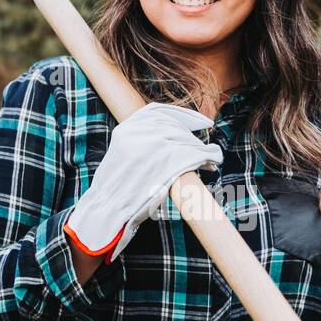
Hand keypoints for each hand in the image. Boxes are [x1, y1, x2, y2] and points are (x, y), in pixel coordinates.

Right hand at [65, 102, 220, 261]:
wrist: (107, 210)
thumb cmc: (116, 188)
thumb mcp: (122, 155)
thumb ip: (140, 141)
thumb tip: (168, 135)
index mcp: (126, 129)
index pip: (157, 110)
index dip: (182, 115)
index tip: (199, 121)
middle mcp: (139, 133)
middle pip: (174, 126)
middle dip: (192, 136)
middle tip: (205, 147)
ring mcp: (153, 147)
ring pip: (186, 140)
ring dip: (201, 149)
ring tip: (210, 159)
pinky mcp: (166, 163)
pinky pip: (193, 154)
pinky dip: (207, 156)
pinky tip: (213, 161)